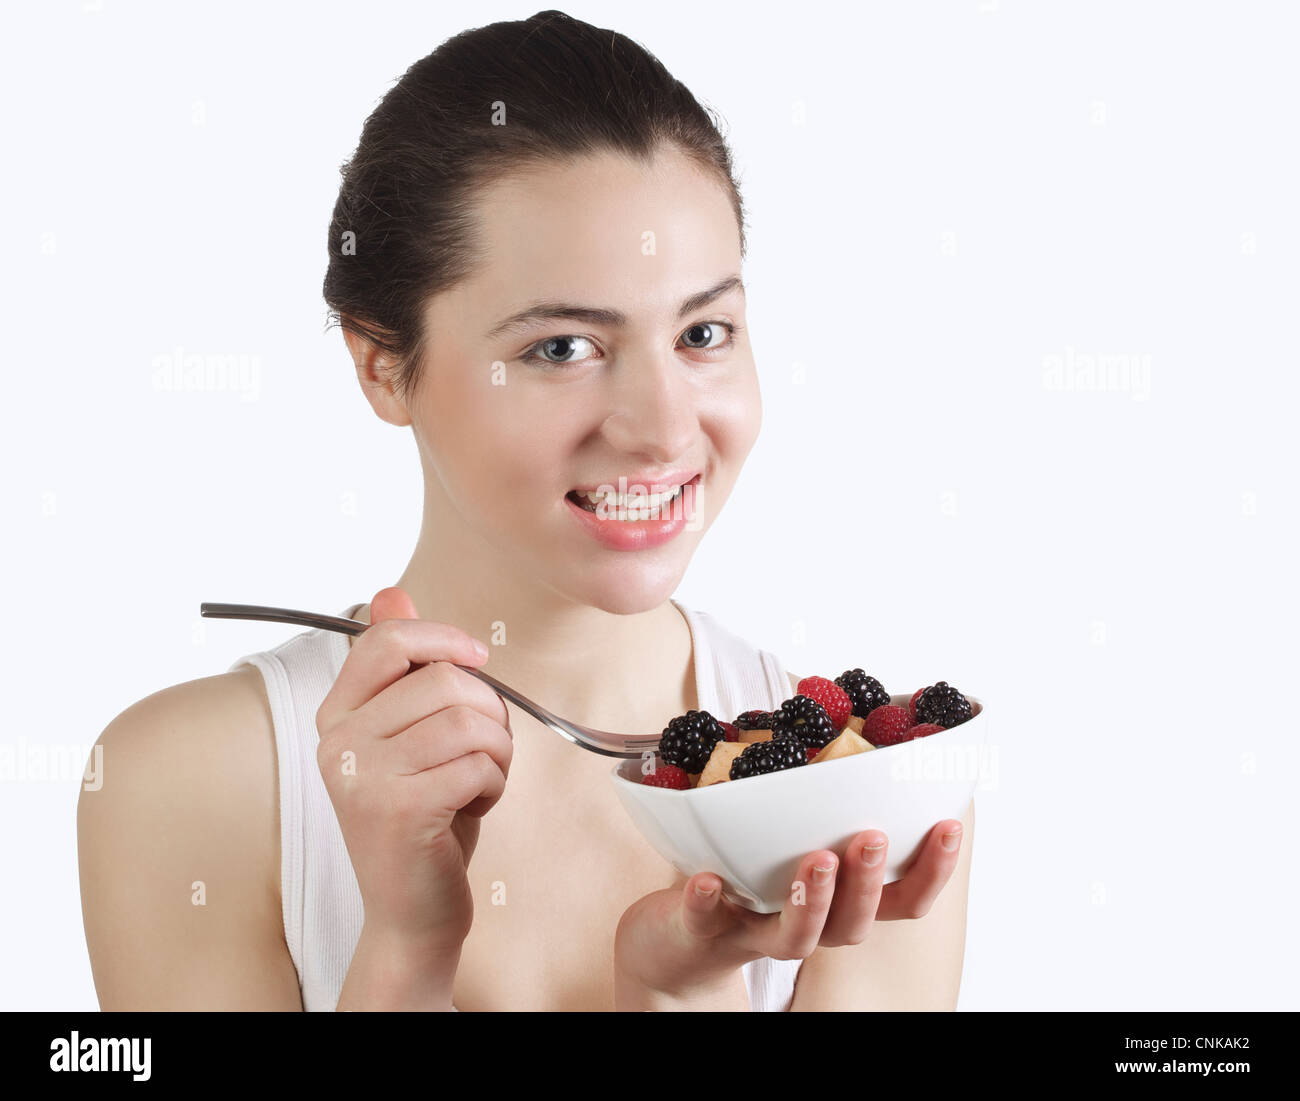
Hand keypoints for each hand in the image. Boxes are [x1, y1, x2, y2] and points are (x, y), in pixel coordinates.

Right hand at [316, 586, 512, 962]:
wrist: (413, 911)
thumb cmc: (424, 817)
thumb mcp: (413, 735)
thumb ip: (400, 667)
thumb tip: (392, 594)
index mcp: (338, 717)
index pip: (386, 641)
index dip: (444, 640)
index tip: (477, 660)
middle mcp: (339, 744)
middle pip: (444, 680)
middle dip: (489, 710)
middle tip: (484, 749)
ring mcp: (363, 779)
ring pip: (469, 721)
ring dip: (498, 751)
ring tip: (480, 779)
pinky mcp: (399, 812)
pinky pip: (479, 763)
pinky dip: (495, 783)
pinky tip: (475, 806)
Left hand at [614, 819, 963, 1002]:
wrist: (678, 932)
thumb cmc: (752, 872)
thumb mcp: (799, 836)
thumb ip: (833, 800)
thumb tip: (865, 719)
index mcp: (841, 900)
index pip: (903, 898)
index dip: (932, 869)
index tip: (948, 825)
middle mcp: (809, 924)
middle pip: (856, 923)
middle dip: (869, 881)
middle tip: (872, 837)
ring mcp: (755, 931)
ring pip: (796, 936)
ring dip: (812, 899)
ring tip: (816, 860)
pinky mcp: (702, 930)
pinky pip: (705, 919)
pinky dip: (707, 900)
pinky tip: (707, 879)